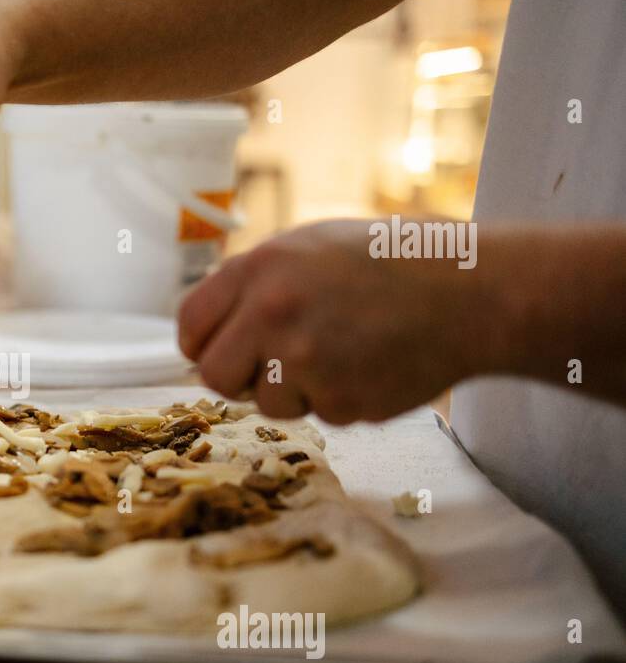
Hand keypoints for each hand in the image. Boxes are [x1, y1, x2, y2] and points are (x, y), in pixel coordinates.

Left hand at [178, 220, 493, 422]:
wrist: (471, 292)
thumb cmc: (393, 263)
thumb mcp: (311, 247)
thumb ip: (256, 283)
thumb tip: (211, 328)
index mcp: (261, 268)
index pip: (190, 322)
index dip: (199, 343)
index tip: (213, 350)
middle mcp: (273, 312)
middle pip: (214, 374)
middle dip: (238, 377)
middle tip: (271, 366)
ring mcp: (304, 359)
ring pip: (264, 403)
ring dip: (293, 390)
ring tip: (340, 353)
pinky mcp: (339, 399)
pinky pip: (316, 414)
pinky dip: (338, 398)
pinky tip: (369, 364)